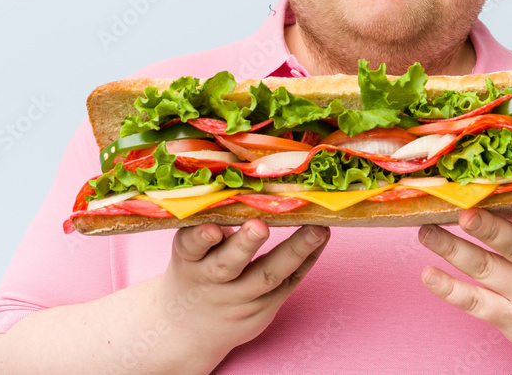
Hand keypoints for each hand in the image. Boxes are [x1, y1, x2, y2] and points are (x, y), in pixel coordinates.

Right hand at [159, 220, 329, 360]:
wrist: (190, 328)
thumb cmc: (196, 271)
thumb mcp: (190, 251)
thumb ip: (207, 224)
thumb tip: (240, 184)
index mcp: (189, 259)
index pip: (191, 247)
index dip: (201, 238)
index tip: (211, 228)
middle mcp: (212, 280)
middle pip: (228, 265)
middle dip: (245, 245)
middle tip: (260, 226)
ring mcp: (239, 299)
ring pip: (267, 276)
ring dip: (294, 251)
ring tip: (317, 229)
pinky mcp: (263, 309)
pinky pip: (288, 282)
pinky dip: (307, 258)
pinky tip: (322, 237)